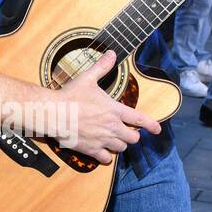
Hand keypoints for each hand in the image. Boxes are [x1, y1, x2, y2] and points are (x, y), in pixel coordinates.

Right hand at [54, 50, 162, 164]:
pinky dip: (106, 156)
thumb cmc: (70, 96)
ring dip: (120, 144)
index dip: (151, 125)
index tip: (157, 129)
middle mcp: (111, 127)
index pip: (139, 119)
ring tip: (114, 139)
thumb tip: (111, 53)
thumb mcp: (88, 78)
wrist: (54, 113)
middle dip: (132, 135)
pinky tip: (103, 151)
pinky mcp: (91, 149)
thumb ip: (102, 67)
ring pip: (121, 148)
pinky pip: (106, 158)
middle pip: (133, 138)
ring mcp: (102, 139)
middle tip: (127, 131)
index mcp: (114, 110)